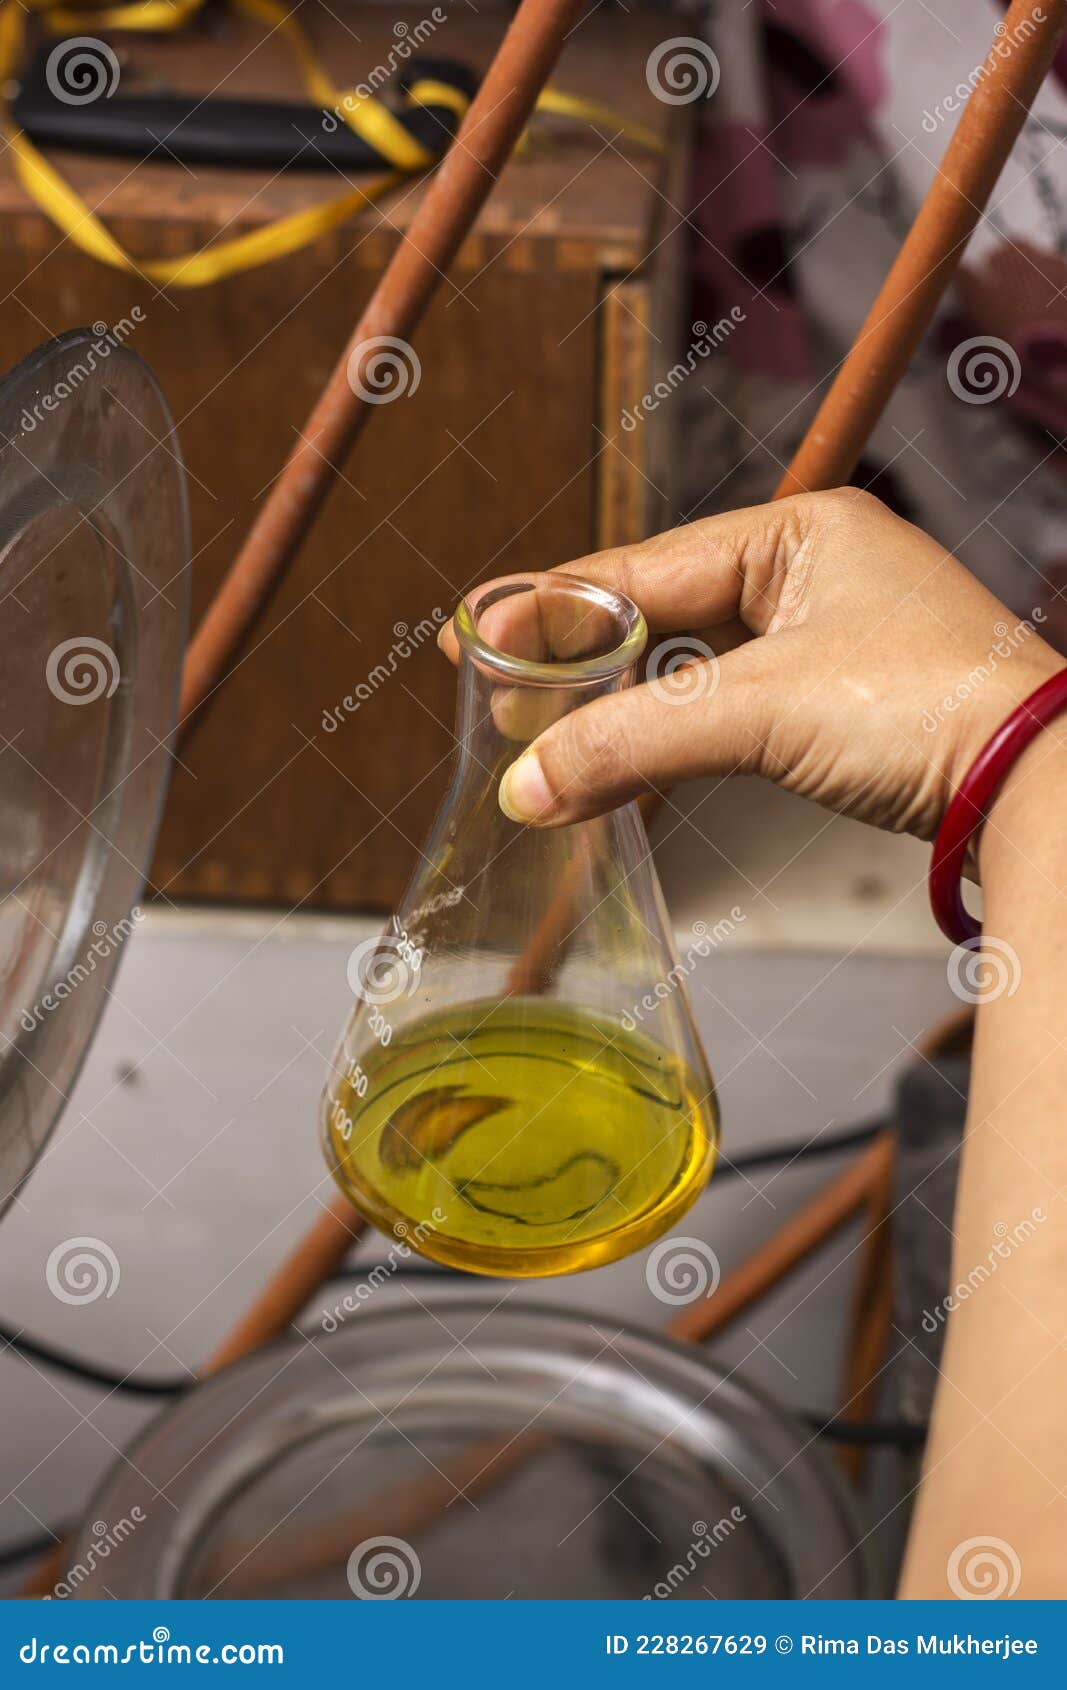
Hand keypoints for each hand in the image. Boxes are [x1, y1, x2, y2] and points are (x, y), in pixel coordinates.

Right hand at [447, 490, 1059, 840]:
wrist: (1036, 787)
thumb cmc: (932, 711)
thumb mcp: (762, 712)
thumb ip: (634, 742)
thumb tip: (528, 784)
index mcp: (801, 533)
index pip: (645, 567)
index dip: (556, 606)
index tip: (481, 633)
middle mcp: (816, 573)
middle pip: (662, 611)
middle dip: (582, 657)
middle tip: (500, 690)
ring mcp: (832, 638)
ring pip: (693, 664)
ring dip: (623, 705)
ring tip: (547, 733)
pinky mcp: (842, 702)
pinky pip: (729, 708)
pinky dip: (673, 735)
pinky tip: (627, 759)